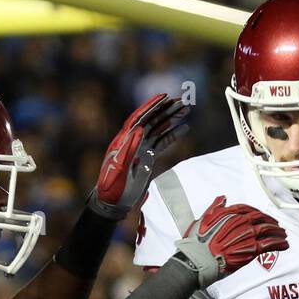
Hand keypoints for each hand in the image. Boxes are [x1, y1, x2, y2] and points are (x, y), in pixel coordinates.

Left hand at [88, 94, 189, 219]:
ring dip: (171, 119)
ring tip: (186, 110)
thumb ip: (129, 150)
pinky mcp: (147, 157)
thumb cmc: (114, 188)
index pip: (139, 118)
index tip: (165, 97)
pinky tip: (184, 128)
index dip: (151, 106)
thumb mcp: (120, 170)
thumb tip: (141, 129)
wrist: (113, 202)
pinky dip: (172, 134)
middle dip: (166, 110)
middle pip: (151, 120)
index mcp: (124, 141)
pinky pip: (161, 142)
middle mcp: (132, 141)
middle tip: (182, 101)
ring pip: (158, 129)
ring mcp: (140, 148)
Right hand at [173, 195, 287, 286]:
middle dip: (271, 221)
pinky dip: (279, 244)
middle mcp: (242, 222)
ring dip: (278, 232)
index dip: (258, 213)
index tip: (262, 216)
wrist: (199, 259)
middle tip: (276, 225)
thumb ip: (215, 207)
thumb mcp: (204, 218)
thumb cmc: (199, 242)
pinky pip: (270, 244)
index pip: (249, 209)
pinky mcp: (252, 249)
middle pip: (262, 219)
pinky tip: (284, 245)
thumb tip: (222, 198)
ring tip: (283, 235)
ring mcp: (248, 235)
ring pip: (269, 230)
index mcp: (231, 213)